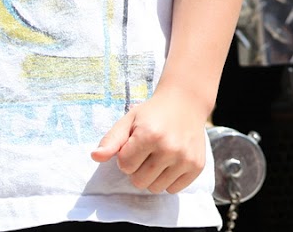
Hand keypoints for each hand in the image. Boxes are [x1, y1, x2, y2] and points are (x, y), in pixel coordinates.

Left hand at [91, 87, 207, 193]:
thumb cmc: (153, 112)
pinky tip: (170, 162)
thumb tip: (95, 157)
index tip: (134, 144)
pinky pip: (173, 189)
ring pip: (156, 188)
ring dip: (152, 176)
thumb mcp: (129, 120)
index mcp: (149, 134)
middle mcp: (169, 148)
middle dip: (137, 168)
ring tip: (157, 157)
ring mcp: (185, 158)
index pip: (125, 165)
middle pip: (139, 181)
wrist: (186, 102)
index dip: (126, 156)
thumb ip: (111, 140)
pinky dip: (168, 180)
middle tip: (146, 151)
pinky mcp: (196, 166)